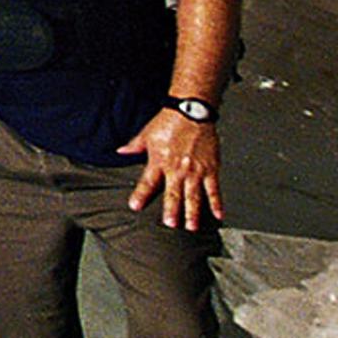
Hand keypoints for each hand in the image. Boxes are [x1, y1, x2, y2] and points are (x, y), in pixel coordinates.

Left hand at [122, 109, 221, 229]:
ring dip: (193, 212)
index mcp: (159, 161)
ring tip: (191, 227)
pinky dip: (217, 203)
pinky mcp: (210, 168)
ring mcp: (195, 170)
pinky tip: (218, 215)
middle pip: (174, 193)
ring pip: (194, 195)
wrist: (191, 111)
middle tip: (170, 224)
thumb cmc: (169, 121)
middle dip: (172, 210)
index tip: (135, 207)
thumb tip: (119, 151)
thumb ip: (134, 146)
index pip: (147, 182)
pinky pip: (214, 189)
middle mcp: (177, 168)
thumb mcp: (147, 134)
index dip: (140, 195)